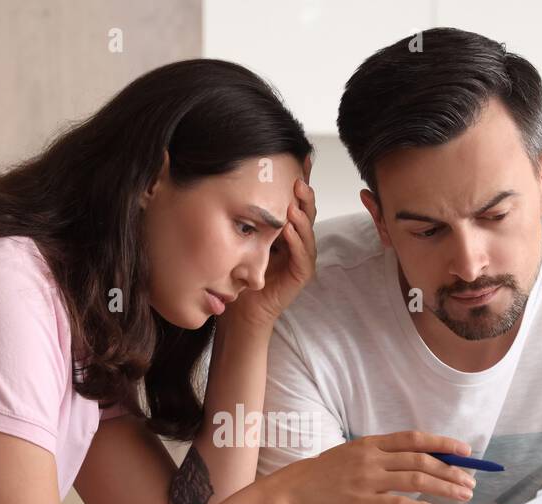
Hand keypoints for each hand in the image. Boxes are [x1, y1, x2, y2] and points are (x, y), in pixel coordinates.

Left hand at [224, 155, 316, 329]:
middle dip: (304, 193)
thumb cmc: (239, 271)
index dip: (300, 178)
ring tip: (294, 200)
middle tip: (297, 178)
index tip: (300, 157)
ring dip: (302, 214)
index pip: (295, 198)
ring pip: (307, 229)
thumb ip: (246, 211)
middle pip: (306, 210)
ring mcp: (302, 255)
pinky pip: (303, 254)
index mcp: (285, 226)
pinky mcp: (302, 273)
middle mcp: (297, 238)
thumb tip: (233, 177)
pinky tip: (290, 229)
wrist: (240, 307)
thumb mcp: (241, 233)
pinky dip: (297, 240)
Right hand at [264, 430, 475, 503]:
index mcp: (369, 443)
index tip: (464, 451)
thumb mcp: (349, 455)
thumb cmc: (320, 476)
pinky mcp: (363, 503)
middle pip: (422, 460)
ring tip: (464, 495)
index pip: (414, 439)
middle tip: (470, 481)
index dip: (443, 443)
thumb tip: (410, 462)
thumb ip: (376, 456)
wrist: (292, 493)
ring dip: (445, 487)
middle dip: (451, 470)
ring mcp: (367, 480)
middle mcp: (371, 458)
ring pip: (417, 480)